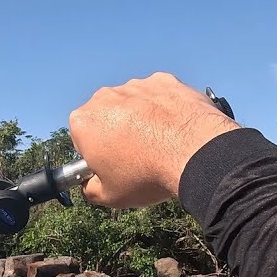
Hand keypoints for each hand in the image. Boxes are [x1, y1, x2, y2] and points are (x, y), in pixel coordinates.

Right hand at [69, 72, 239, 207]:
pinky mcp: (164, 81)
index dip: (95, 154)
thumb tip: (90, 183)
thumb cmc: (147, 175)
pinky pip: (158, 96)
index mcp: (83, 121)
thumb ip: (89, 188)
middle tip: (136, 156)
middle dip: (115, 132)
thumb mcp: (108, 196)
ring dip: (139, 119)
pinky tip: (174, 129)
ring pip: (131, 104)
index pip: (81, 138)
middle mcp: (105, 96)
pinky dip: (163, 108)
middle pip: (105, 116)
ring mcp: (136, 85)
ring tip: (159, 144)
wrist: (196, 154)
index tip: (112, 165)